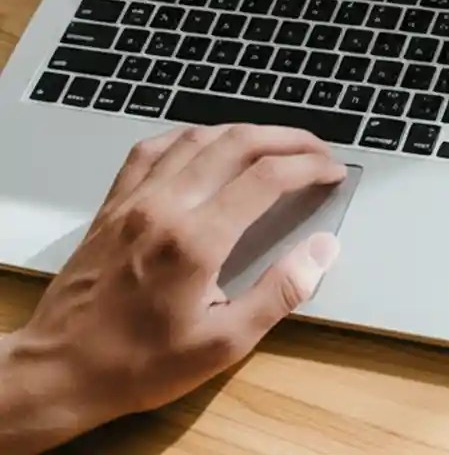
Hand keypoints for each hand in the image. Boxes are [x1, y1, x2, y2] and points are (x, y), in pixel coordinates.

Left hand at [0, 125, 346, 452]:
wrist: (62, 369)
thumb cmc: (143, 364)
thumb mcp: (225, 343)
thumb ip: (280, 292)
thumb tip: (322, 249)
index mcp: (196, 241)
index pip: (266, 178)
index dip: (309, 167)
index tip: (333, 172)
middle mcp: (164, 207)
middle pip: (236, 144)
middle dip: (287, 139)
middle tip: (317, 150)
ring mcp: (133, 200)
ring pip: (196, 138)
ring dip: (244, 132)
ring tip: (274, 143)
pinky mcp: (112, 205)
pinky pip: (152, 150)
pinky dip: (189, 138)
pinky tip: (206, 146)